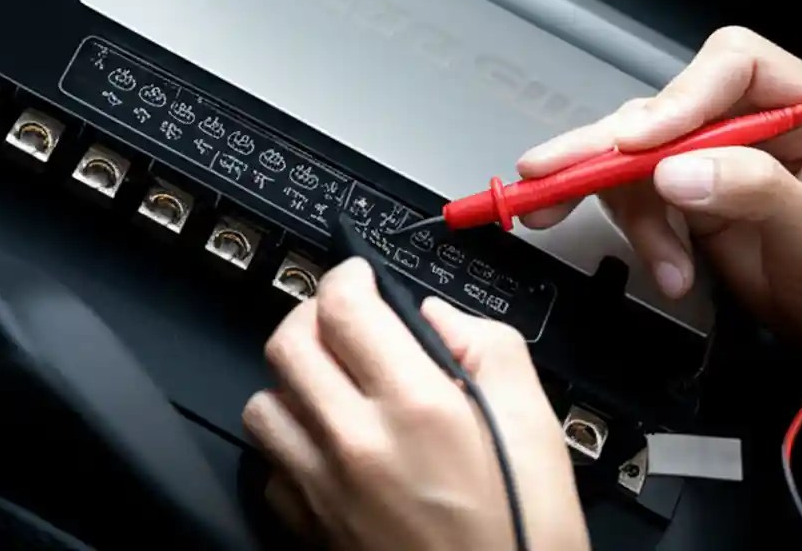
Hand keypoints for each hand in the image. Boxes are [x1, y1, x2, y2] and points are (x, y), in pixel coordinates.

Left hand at [243, 259, 587, 550]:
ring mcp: (322, 487)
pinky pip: (270, 464)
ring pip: (265, 401)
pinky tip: (329, 448)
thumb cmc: (523, 538)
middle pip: (287, 343)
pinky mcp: (306, 524)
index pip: (343, 306)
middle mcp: (357, 443)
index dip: (348, 277)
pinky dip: (291, 445)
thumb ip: (489, 349)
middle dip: (313, 317)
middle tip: (343, 323)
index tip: (359, 279)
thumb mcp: (537, 428)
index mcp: (417, 408)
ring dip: (294, 382)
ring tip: (334, 387)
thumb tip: (438, 316)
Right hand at [517, 26, 801, 343]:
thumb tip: (679, 169)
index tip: (643, 143)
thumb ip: (754, 189)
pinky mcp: (691, 198)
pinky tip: (669, 270)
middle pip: (666, 112)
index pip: (733, 67)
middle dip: (607, 150)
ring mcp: (717, 162)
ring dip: (635, 215)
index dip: (681, 98)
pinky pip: (640, 202)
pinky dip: (641, 238)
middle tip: (549, 170)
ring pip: (639, 161)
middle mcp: (755, 126)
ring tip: (660, 261)